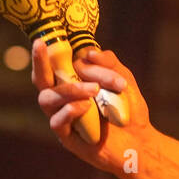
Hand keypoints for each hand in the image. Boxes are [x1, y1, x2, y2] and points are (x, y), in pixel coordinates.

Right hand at [31, 40, 150, 170]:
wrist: (139, 141)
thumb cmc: (129, 110)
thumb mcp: (124, 80)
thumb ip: (108, 63)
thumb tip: (88, 53)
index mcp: (74, 82)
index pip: (55, 64)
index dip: (47, 51)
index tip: (44, 38)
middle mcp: (64, 98)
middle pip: (41, 79)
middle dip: (39, 61)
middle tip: (41, 44)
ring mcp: (63, 116)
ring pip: (47, 98)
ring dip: (69, 89)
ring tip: (94, 89)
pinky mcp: (66, 136)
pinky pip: (56, 121)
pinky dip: (70, 110)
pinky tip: (86, 106)